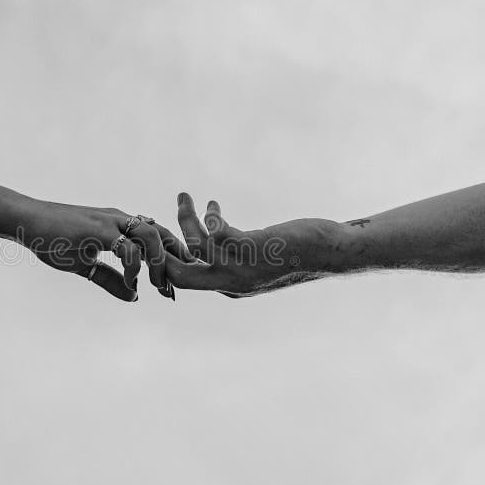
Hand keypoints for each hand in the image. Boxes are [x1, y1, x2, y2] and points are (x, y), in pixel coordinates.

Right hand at [12, 200, 193, 301]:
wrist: (26, 221)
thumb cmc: (53, 241)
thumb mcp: (86, 266)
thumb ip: (110, 280)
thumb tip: (134, 297)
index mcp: (121, 226)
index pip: (158, 237)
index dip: (170, 259)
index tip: (174, 286)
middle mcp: (120, 219)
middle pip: (163, 233)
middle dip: (175, 261)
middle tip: (174, 289)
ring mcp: (109, 221)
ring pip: (151, 236)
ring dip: (160, 263)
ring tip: (158, 286)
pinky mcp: (97, 228)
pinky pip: (126, 245)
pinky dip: (134, 266)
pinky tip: (130, 283)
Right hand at [165, 193, 347, 297]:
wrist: (331, 253)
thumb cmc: (299, 255)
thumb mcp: (260, 264)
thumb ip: (235, 259)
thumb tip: (217, 240)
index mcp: (229, 288)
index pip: (184, 280)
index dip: (168, 260)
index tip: (166, 237)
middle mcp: (229, 283)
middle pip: (176, 273)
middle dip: (160, 246)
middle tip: (153, 222)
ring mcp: (238, 268)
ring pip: (193, 244)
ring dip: (185, 217)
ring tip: (184, 196)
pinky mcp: (249, 248)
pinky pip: (214, 229)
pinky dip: (210, 214)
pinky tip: (215, 205)